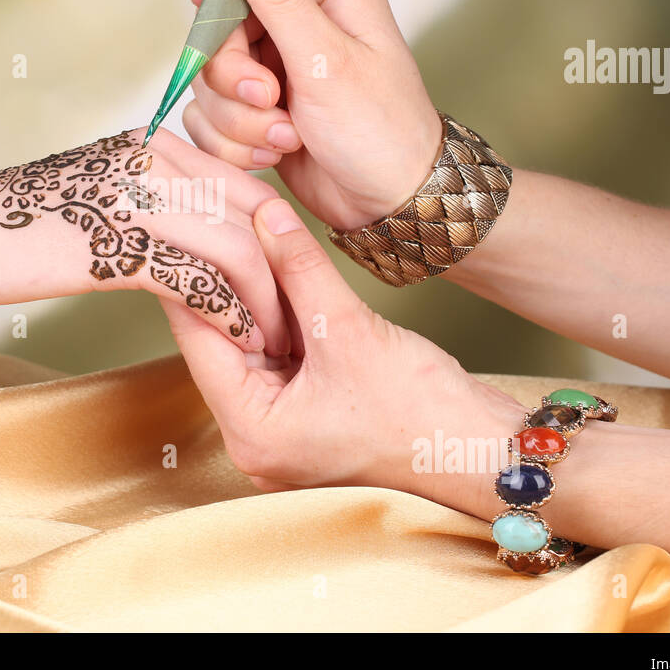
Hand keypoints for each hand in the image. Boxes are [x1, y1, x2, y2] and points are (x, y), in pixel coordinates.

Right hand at [0, 129, 286, 352]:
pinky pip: (198, 280)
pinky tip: (240, 342)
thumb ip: (146, 206)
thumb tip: (189, 242)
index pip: (241, 185)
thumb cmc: (10, 226)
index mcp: (150, 143)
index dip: (274, 238)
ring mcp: (136, 197)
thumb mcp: (90, 197)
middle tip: (298, 318)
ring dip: (266, 302)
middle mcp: (152, 158)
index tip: (287, 284)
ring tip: (277, 342)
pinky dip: (229, 315)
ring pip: (237, 246)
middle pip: (253, 211)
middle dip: (285, 270)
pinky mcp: (116, 243)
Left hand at [160, 197, 520, 500]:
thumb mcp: (350, 328)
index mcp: (251, 431)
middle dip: (226, 283)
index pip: (199, 340)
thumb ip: (299, 268)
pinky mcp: (308, 418)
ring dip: (256, 297)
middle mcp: (254, 439)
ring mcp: (281, 431)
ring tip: (247, 235)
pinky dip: (283, 319)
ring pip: (252, 347)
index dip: (191, 278)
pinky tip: (283, 272)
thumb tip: (264, 214)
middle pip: (221, 344)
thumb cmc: (423, 412)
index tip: (183, 228)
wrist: (485, 455)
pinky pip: (280, 359)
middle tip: (215, 222)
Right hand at [183, 0, 441, 230]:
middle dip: (233, 73)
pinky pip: (211, 116)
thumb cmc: (379, 130)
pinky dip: (233, 142)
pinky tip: (273, 154)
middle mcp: (300, 21)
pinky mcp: (258, 111)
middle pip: (222, 23)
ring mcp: (275, 67)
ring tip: (285, 137)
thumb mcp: (326, 59)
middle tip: (269, 97)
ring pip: (210, 77)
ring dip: (238, 117)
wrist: (389, 205)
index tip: (210, 10)